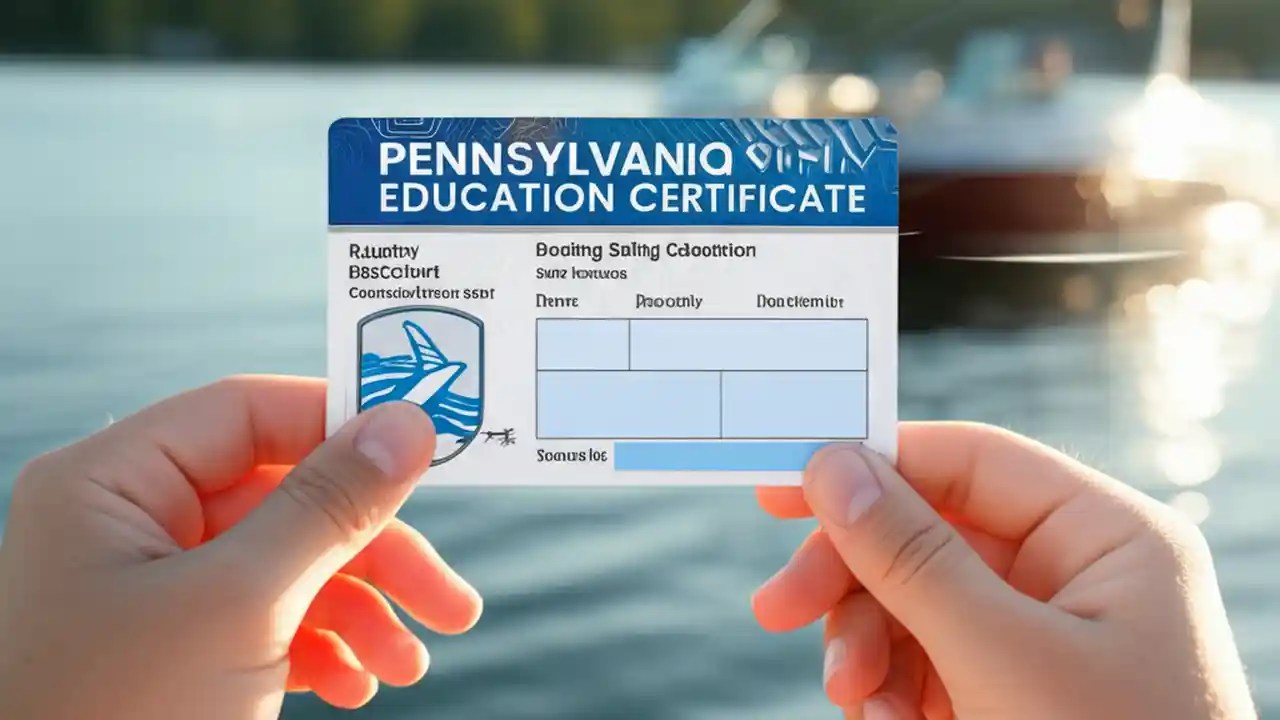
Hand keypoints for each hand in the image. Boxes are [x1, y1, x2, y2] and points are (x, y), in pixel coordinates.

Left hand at [0, 376, 481, 718]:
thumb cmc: (118, 718)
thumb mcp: (240, 604)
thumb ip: (328, 506)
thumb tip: (407, 424)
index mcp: (111, 484)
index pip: (248, 414)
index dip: (342, 425)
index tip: (429, 450)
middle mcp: (131, 524)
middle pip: (287, 498)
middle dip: (375, 553)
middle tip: (451, 602)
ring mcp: (154, 591)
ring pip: (291, 564)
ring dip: (364, 612)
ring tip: (410, 664)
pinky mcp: (177, 648)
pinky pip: (271, 619)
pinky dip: (327, 648)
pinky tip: (359, 685)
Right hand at [753, 423, 1254, 719]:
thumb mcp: (1001, 657)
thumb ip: (912, 557)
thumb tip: (834, 469)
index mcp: (1107, 539)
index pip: (971, 463)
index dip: (874, 463)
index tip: (783, 486)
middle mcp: (1074, 578)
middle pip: (927, 535)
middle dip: (851, 578)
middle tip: (777, 607)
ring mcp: (1040, 640)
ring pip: (912, 604)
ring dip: (865, 649)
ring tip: (856, 701)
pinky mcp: (1009, 693)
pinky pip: (923, 662)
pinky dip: (888, 691)